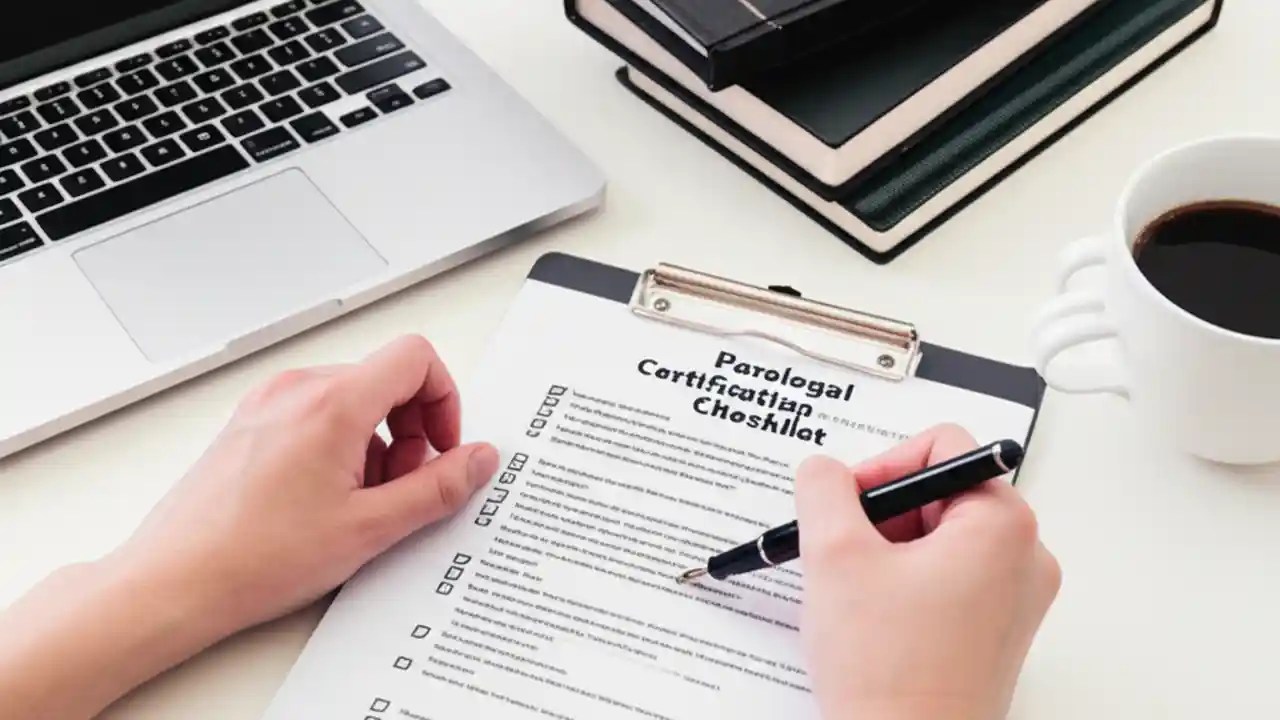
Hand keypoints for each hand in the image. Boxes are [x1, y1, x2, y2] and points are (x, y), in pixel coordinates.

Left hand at [0, 335, 499, 719]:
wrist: (175, 580)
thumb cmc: (254, 557)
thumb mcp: (370, 529)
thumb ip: (438, 488)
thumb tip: (478, 460)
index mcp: (332, 403)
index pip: (416, 357)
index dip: (445, 399)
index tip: (442, 446)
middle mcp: (297, 389)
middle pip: (386, 378)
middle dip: (411, 430)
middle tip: (404, 486)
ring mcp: (270, 402)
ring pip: (353, 397)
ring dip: (376, 442)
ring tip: (362, 501)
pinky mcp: (252, 422)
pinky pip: (317, 413)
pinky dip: (340, 446)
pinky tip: (328, 500)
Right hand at [795, 425, 1060, 719]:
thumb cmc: (891, 676)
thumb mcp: (834, 557)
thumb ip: (822, 490)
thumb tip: (823, 471)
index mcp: (1003, 526)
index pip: (942, 447)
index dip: (881, 466)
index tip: (847, 503)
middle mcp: (1024, 557)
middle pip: (941, 491)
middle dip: (882, 514)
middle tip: (843, 550)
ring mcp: (1014, 598)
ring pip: (940, 536)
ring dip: (889, 549)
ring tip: (856, 590)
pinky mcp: (996, 630)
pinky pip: (949, 576)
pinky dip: (905, 581)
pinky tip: (872, 613)